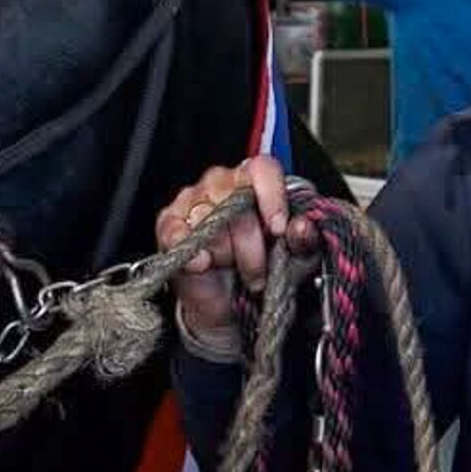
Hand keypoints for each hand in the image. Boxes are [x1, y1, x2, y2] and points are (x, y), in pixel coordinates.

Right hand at [155, 156, 311, 346]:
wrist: (226, 303)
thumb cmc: (258, 269)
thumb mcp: (292, 258)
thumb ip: (302, 239)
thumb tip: (301, 226)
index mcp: (253, 181)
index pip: (262, 169)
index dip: (272, 197)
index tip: (279, 229)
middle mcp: (221, 183)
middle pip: (237, 201)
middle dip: (251, 244)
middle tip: (256, 269)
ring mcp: (190, 200)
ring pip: (210, 220)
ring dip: (224, 254)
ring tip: (231, 268)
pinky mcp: (168, 224)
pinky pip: (176, 232)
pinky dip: (191, 251)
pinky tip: (203, 264)